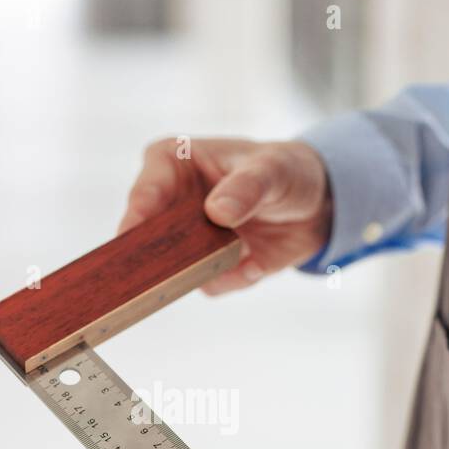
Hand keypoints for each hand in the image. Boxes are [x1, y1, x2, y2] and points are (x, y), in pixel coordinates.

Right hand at [117, 137, 331, 294]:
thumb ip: (247, 187)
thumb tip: (216, 212)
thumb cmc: (285, 171)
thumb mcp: (273, 170)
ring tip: (244, 252)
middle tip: (168, 269)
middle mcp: (171, 205)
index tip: (133, 234)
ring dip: (205, 270)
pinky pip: (210, 285)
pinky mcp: (207, 269)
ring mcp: (186, 241)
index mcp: (173, 164)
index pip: (146, 190)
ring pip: (174, 269)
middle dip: (158, 256)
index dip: (138, 213)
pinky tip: (257, 264)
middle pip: (147, 238)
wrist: (316, 206)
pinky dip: (235, 278)